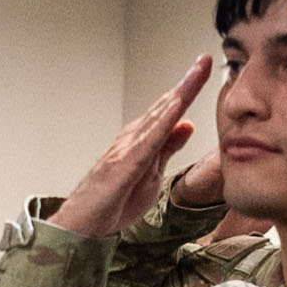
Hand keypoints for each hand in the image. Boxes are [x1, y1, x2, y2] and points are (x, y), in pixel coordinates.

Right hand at [53, 49, 212, 238]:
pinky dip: (162, 123)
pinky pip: (147, 142)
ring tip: (195, 73)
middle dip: (186, 82)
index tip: (205, 68)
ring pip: (157, 117)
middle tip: (205, 60)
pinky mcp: (122, 166)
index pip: (169, 111)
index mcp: (142, 141)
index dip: (188, 89)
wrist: (82, 227)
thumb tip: (187, 124)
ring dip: (178, 94)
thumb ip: (167, 149)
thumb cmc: (111, 203)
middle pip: (164, 106)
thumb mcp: (151, 175)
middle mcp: (133, 138)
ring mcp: (126, 149)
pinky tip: (175, 108)